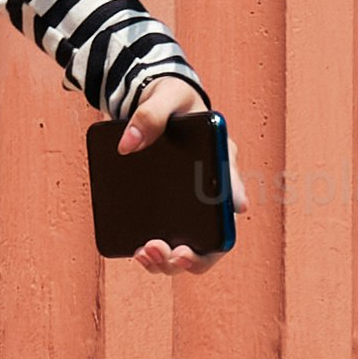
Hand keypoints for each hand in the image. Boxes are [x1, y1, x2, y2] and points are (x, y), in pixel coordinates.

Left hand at [111, 73, 222, 275]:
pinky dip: (151, 254)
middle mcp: (208, 194)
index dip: (218, 235)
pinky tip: (135, 251)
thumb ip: (150, 115)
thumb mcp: (165, 96)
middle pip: (210, 241)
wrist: (152, 100)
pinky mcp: (162, 209)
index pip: (229, 207)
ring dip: (167, 262)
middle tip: (163, 251)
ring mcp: (185, 206)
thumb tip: (128, 145)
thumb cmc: (171, 98)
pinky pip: (163, 241)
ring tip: (144, 254)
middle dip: (189, 258)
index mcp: (221, 166)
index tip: (192, 246)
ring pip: (186, 248)